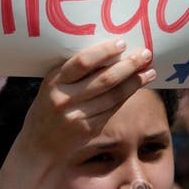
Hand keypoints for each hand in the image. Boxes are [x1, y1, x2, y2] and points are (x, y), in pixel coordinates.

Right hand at [16, 39, 155, 164]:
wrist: (39, 144)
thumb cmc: (48, 108)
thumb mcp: (52, 87)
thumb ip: (72, 73)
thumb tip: (108, 53)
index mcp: (54, 82)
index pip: (82, 62)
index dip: (104, 51)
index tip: (121, 43)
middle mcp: (65, 99)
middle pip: (104, 79)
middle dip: (128, 65)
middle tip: (145, 54)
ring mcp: (78, 117)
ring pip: (113, 96)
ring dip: (134, 82)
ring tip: (149, 71)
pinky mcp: (89, 130)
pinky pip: (112, 109)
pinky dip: (127, 96)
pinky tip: (137, 86)